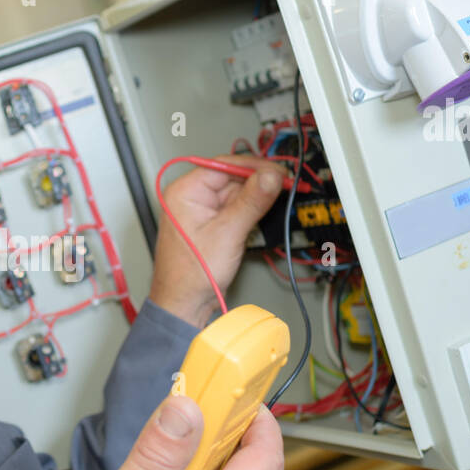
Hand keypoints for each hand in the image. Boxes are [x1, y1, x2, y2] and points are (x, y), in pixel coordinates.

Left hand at [149, 152, 287, 328]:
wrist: (184, 304)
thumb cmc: (192, 274)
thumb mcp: (228, 233)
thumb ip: (252, 201)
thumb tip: (270, 176)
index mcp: (184, 191)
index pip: (224, 165)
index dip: (254, 166)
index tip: (279, 172)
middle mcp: (189, 197)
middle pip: (231, 178)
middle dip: (259, 183)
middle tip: (285, 186)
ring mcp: (199, 211)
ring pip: (235, 194)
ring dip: (256, 198)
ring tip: (277, 200)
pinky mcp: (209, 224)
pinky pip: (233, 209)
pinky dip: (249, 211)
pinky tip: (262, 215)